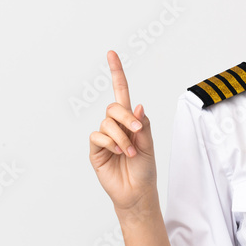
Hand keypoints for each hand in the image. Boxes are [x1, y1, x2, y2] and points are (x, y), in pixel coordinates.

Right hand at [89, 50, 156, 211]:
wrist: (137, 192)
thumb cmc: (144, 169)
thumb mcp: (149, 144)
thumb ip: (144, 125)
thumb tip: (138, 106)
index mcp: (130, 120)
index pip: (121, 92)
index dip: (117, 73)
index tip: (111, 54)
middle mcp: (115, 125)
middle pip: (114, 106)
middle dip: (126, 117)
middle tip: (138, 132)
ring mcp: (104, 137)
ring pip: (107, 123)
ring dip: (122, 137)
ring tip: (129, 152)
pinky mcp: (96, 149)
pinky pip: (98, 135)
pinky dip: (111, 142)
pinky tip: (118, 153)